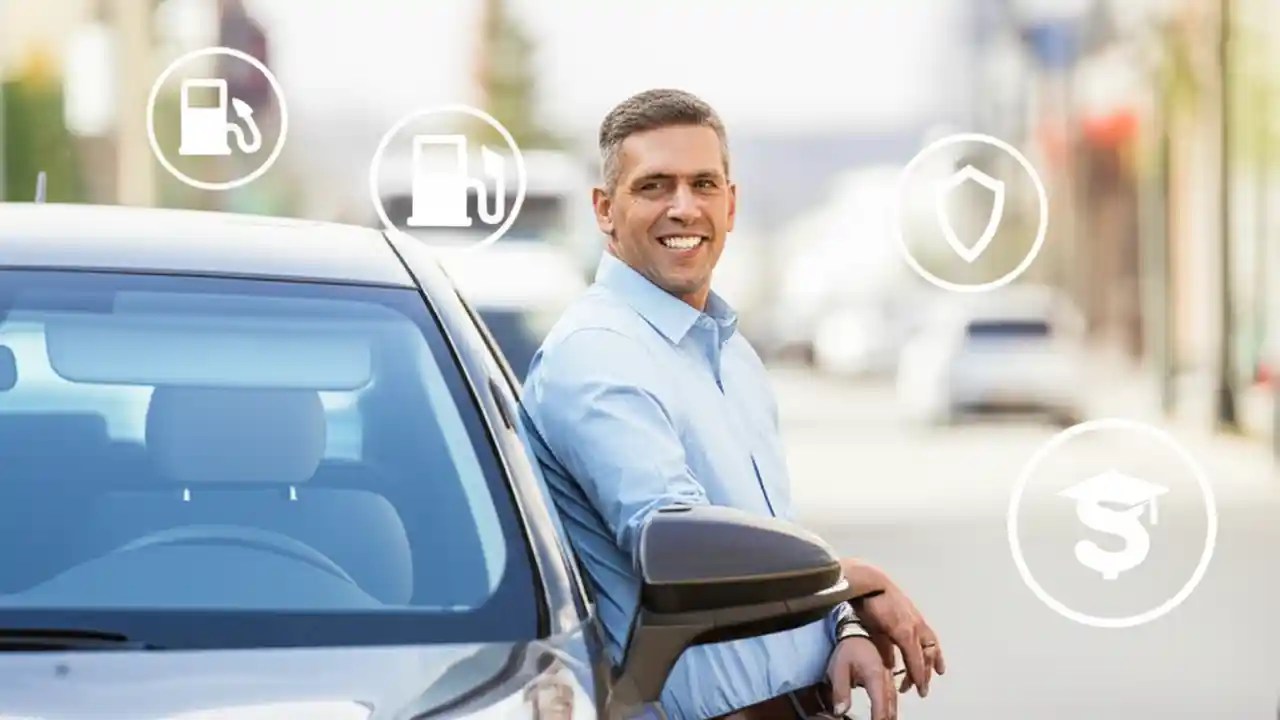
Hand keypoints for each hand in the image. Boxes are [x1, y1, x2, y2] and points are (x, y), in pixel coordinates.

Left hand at [826, 636, 896, 719]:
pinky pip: (894, 690)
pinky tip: (890, 708)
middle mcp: (886, 677)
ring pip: (894, 698)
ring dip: (892, 712)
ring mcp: (890, 673)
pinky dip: (892, 702)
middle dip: (888, 717)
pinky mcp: (889, 671)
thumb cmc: (848, 648)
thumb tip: (839, 711)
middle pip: (891, 704)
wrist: (857, 628)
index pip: (880, 705)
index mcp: (875, 677)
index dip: (879, 718)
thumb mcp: (838, 669)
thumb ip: (840, 691)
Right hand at [855, 579, 944, 698]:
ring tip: (920, 689)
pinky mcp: (903, 631)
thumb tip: (889, 660)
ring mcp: (912, 626)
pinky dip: (916, 670)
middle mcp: (916, 623)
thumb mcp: (881, 621)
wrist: (867, 583)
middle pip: (930, 649)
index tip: (938, 670)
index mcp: (912, 618)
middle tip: (924, 686)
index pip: (929, 640)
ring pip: (924, 655)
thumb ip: (886, 641)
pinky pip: (913, 656)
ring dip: (923, 674)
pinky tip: (914, 681)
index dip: (934, 656)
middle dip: (929, 669)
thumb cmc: (870, 597)